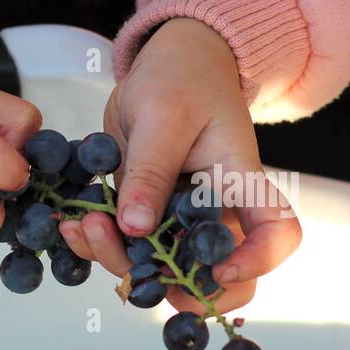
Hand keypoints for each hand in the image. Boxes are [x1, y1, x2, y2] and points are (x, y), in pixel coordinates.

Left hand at [59, 18, 301, 313]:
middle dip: (176, 286)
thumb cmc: (181, 77)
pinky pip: (129, 250)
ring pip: (165, 272)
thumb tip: (136, 230)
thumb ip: (150, 172)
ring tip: (83, 226)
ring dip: (121, 264)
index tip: (216, 267)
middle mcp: (218, 211)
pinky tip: (72, 226)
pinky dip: (99, 247)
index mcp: (240, 182)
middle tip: (130, 264)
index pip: (277, 233)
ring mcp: (182, 220)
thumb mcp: (163, 115)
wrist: (167, 63)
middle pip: (224, 277)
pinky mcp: (148, 217)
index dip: (257, 261)